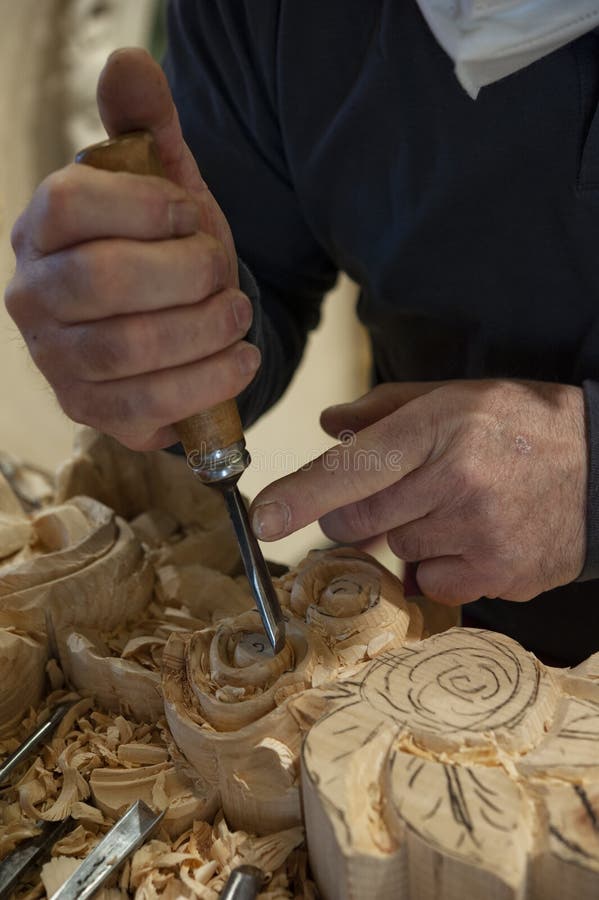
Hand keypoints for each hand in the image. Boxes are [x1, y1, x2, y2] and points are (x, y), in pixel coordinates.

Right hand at [4, 48, 259, 450]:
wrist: (176, 328)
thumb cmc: (164, 253)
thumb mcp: (163, 188)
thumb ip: (147, 128)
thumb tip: (130, 61)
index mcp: (42, 229)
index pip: (72, 203)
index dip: (145, 206)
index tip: (190, 215)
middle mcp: (34, 297)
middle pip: (103, 280)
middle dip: (186, 274)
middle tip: (223, 272)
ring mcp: (59, 361)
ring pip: (130, 348)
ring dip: (205, 329)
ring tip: (239, 315)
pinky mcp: (94, 413)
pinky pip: (150, 407)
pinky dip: (210, 382)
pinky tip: (241, 360)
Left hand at [250, 379, 586, 604]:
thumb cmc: (521, 426)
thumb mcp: (458, 397)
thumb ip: (386, 409)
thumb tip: (328, 424)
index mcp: (440, 426)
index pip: (354, 465)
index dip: (302, 493)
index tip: (264, 518)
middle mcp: (456, 480)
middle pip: (359, 520)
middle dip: (359, 512)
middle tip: (402, 492)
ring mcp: (478, 533)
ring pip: (395, 551)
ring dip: (409, 535)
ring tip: (456, 508)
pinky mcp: (497, 575)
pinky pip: (431, 582)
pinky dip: (439, 566)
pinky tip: (473, 537)